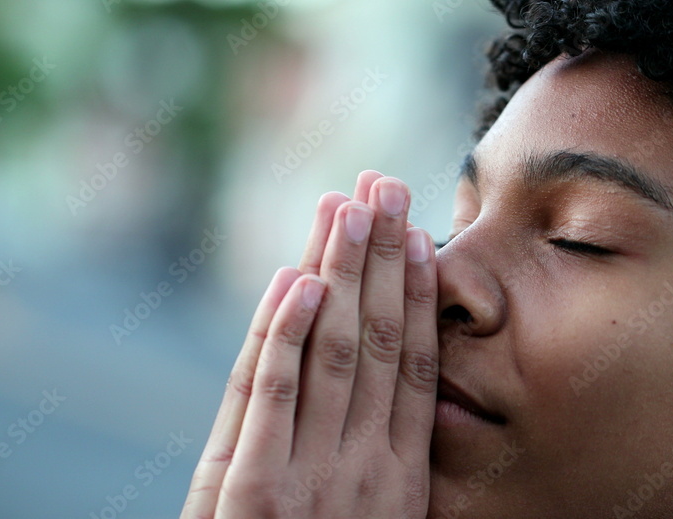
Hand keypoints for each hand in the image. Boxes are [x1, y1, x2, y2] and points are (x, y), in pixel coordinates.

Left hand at [181, 171, 438, 517]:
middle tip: (387, 186)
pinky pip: (272, 396)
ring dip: (340, 274)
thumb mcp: (369, 518)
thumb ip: (380, 454)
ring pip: (331, 353)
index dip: (416, 292)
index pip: (415, 362)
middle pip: (378, 341)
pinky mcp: (252, 493)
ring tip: (347, 206)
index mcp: (402, 477)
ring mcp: (310, 478)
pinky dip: (285, 334)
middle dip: (383, 259)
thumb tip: (402, 373)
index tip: (419, 232)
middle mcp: (367, 469)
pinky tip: (299, 280)